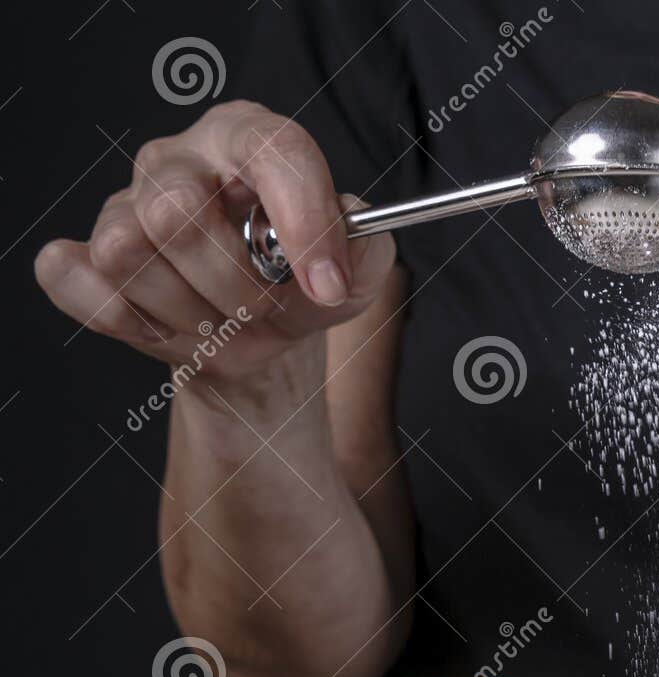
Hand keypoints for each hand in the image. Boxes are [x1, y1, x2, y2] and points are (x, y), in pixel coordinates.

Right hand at [34, 102, 395, 385]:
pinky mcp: (84, 256)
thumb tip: (340, 244)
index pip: (272, 150)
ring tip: (219, 321)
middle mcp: (176, 161)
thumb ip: (363, 253)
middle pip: (177, 209)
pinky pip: (76, 280)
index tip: (326, 285)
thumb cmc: (298, 287)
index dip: (303, 219)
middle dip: (231, 285)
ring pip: (127, 253)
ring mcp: (122, 205)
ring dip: (187, 314)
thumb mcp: (352, 275)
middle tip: (260, 309)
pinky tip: (166, 325)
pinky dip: (124, 319)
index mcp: (246, 140)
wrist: (256, 335)